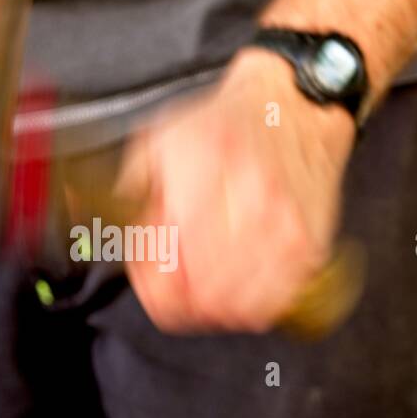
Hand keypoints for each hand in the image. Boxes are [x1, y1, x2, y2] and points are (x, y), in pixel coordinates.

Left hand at [117, 48, 355, 333]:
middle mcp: (251, 201)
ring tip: (201, 288)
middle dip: (177, 300)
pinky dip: (247, 309)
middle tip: (170, 285)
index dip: (151, 286)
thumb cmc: (224, 124)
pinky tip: (234, 290)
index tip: (146, 279)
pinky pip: (271, 305)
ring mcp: (284, 229)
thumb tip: (108, 235)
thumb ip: (130, 191)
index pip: (173, 261)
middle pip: (203, 295)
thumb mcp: (159, 139)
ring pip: (237, 309)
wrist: (292, 108)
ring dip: (210, 309)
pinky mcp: (308, 247)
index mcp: (207, 169)